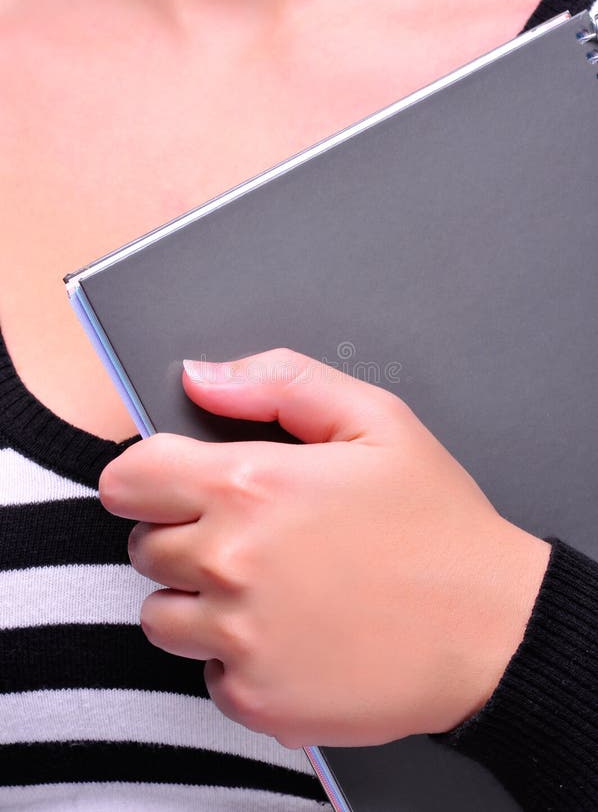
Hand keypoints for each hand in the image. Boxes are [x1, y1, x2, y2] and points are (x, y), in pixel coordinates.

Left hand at [99, 348, 549, 748]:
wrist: (493, 629)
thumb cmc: (438, 524)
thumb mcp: (376, 419)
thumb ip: (280, 382)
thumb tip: (202, 376)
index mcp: (251, 487)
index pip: (127, 479)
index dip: (150, 477)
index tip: (179, 485)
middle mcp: (231, 564)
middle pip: (143, 546)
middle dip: (183, 535)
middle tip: (252, 537)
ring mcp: (239, 640)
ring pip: (162, 615)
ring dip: (199, 601)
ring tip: (270, 590)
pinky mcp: (256, 700)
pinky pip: (207, 674)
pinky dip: (237, 659)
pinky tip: (294, 638)